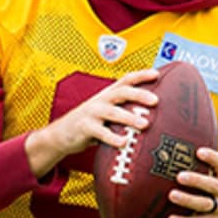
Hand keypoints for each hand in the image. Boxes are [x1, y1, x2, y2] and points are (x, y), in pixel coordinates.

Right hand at [24, 69, 159, 177]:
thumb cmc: (90, 123)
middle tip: (155, 101)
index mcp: (108, 94)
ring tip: (144, 124)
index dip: (141, 76)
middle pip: (121, 92)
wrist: (61, 134)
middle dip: (139, 94)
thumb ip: (124, 111)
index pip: (125, 80)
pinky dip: (113, 138)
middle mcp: (101, 100)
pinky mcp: (84, 127)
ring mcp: (92, 113)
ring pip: (112, 112)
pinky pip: (100, 132)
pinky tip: (124, 142)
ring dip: (129, 118)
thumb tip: (153, 117)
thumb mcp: (106, 113)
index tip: (156, 74)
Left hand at [166, 147, 217, 217]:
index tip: (198, 151)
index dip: (212, 157)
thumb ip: (200, 166)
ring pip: (204, 204)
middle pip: (213, 185)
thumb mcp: (214, 177)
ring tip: (172, 195)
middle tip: (179, 176)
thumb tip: (171, 146)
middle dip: (196, 180)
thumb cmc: (212, 189)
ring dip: (188, 199)